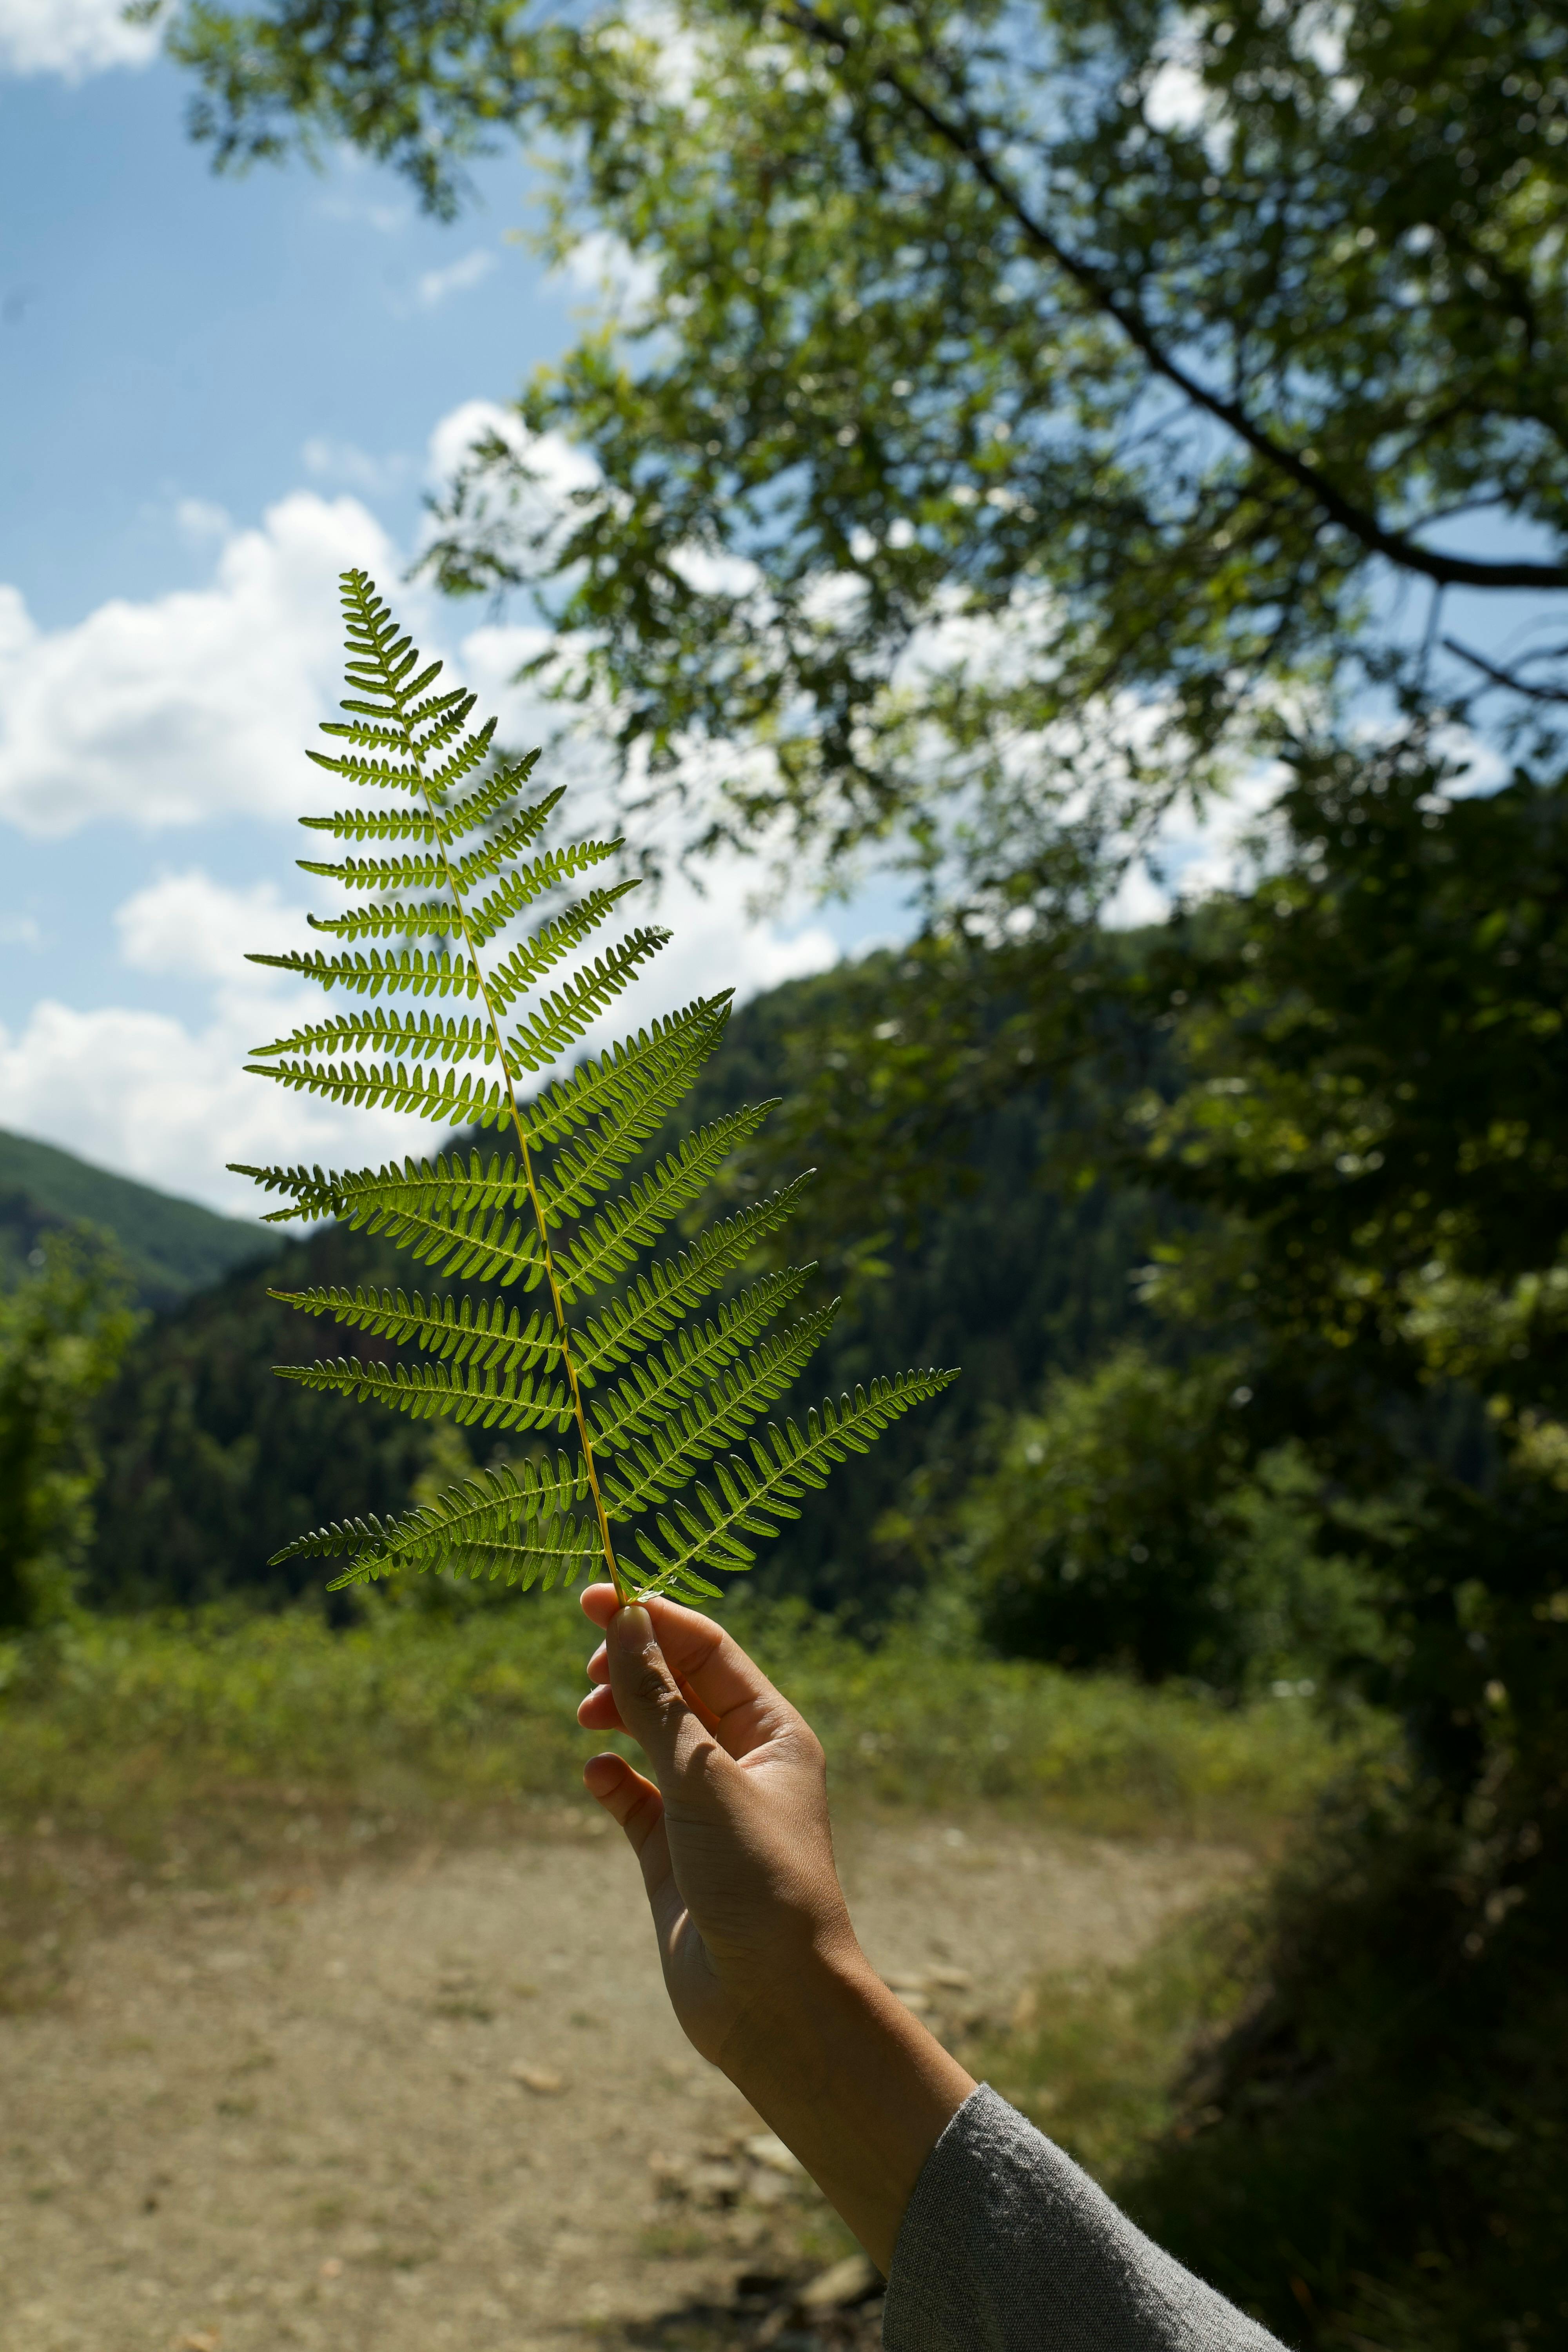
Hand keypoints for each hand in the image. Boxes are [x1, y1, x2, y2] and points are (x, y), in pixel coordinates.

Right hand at [577, 1584, 855, 2060]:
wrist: (773, 2005)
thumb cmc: (760, 1884)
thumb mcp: (704, 1779)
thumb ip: (659, 1703)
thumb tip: (626, 1622)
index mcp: (773, 1733)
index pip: (708, 1650)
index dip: (654, 1619)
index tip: (596, 1599)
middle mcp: (742, 1765)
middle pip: (679, 1686)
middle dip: (632, 1665)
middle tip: (588, 1665)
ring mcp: (705, 1811)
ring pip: (652, 1738)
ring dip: (618, 1715)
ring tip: (588, 1717)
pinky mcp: (673, 1858)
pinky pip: (635, 1799)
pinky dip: (612, 1780)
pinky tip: (596, 1776)